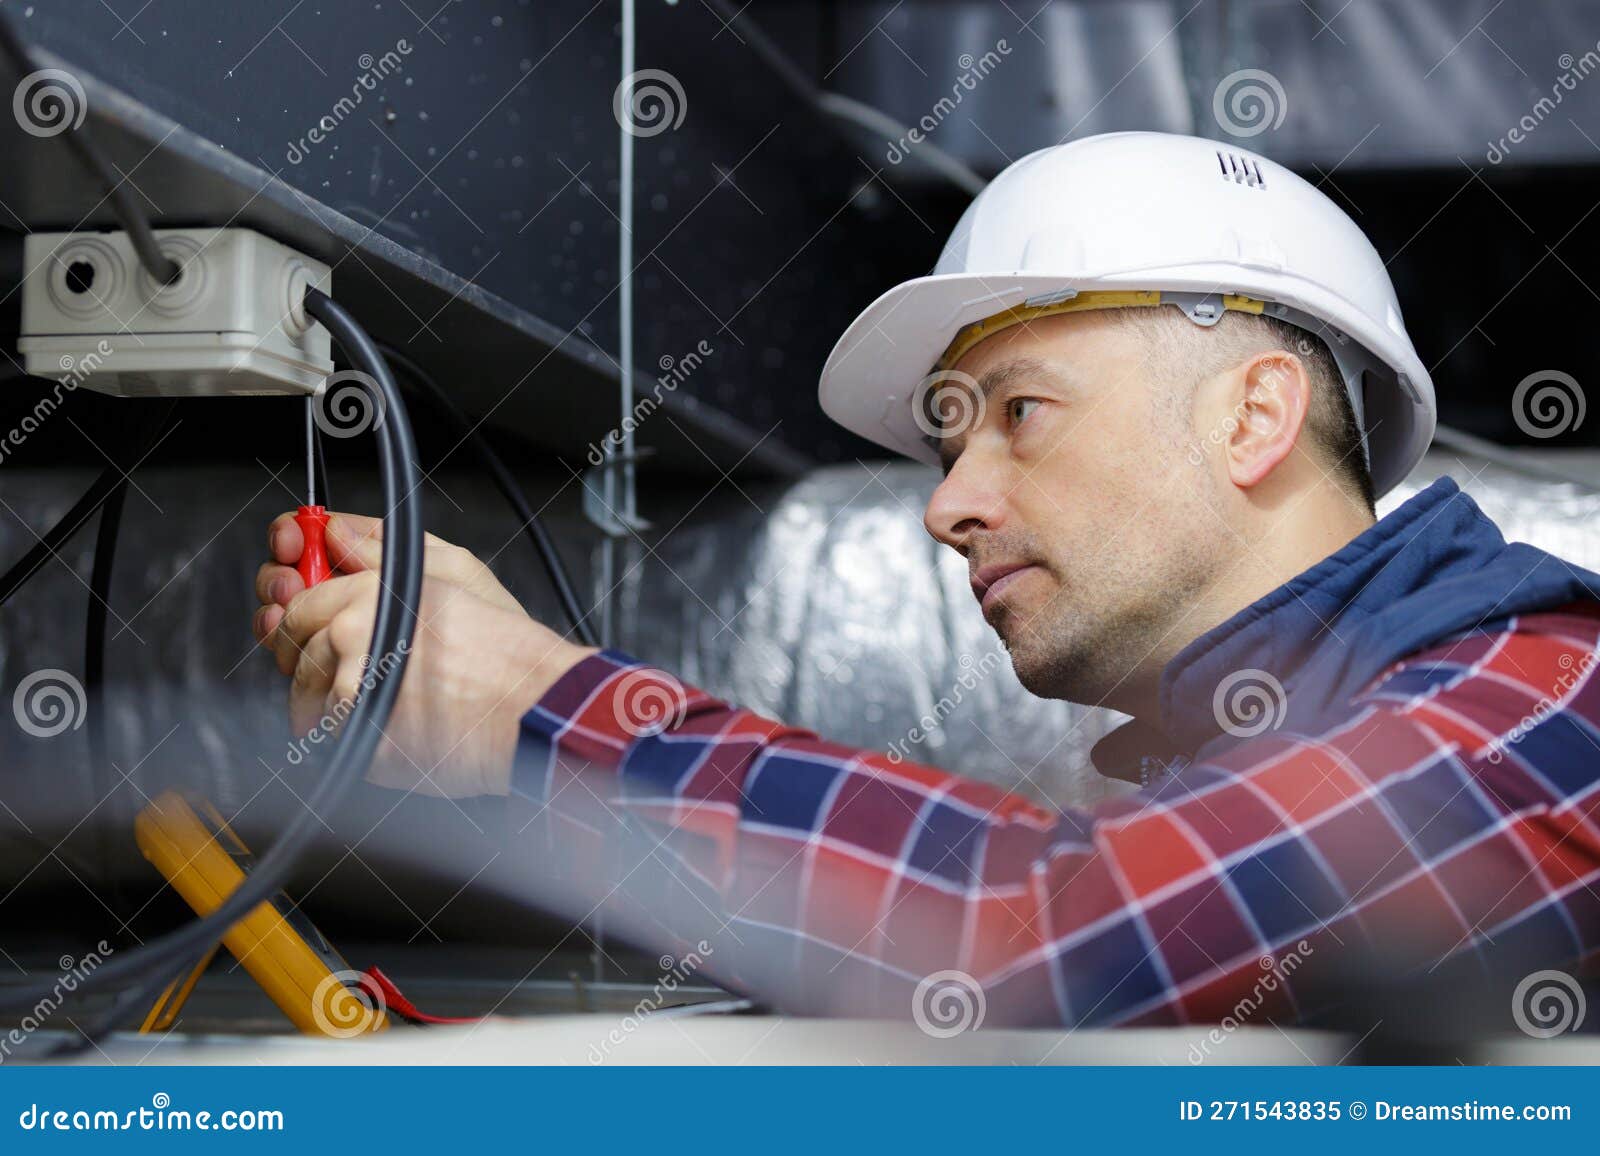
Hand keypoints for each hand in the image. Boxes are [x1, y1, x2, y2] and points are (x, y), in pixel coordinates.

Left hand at [253, 511, 595, 796]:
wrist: (535, 708)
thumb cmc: (503, 649)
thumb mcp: (453, 575)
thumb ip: (381, 549)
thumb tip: (338, 535)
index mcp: (371, 594)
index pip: (299, 608)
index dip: (297, 624)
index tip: (306, 634)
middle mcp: (355, 639)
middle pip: (299, 658)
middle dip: (312, 670)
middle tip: (346, 677)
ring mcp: (354, 693)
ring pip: (309, 704)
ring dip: (330, 709)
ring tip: (376, 707)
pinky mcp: (361, 744)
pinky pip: (330, 746)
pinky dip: (350, 743)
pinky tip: (387, 732)